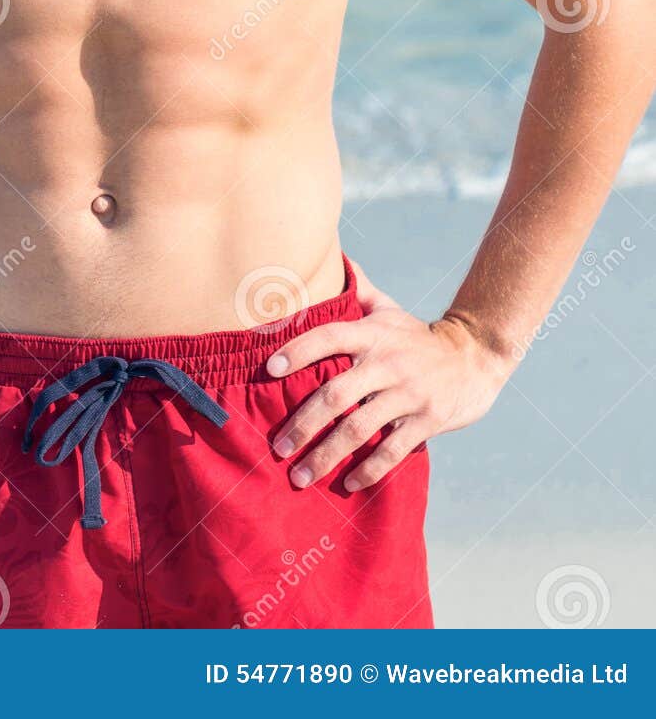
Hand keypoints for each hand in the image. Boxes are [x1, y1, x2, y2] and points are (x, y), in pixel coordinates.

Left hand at [265, 260, 511, 491]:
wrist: (475, 357)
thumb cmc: (418, 337)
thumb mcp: (389, 310)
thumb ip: (358, 291)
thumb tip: (332, 258)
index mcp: (373, 334)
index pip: (328, 336)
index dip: (298, 349)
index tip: (269, 368)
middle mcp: (388, 362)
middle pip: (337, 393)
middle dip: (303, 423)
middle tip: (277, 447)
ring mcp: (409, 393)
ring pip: (360, 428)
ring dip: (326, 455)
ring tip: (300, 478)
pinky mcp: (428, 420)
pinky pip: (393, 450)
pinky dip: (369, 470)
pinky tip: (347, 485)